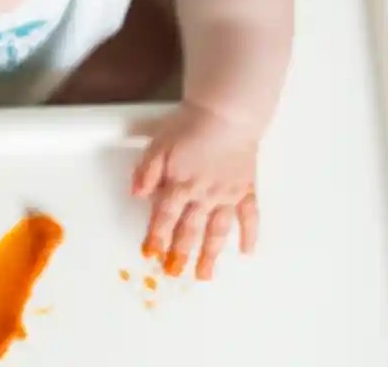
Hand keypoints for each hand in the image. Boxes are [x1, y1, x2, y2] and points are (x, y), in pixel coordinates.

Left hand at [132, 103, 259, 280]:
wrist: (226, 113)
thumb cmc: (191, 125)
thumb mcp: (158, 144)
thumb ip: (147, 171)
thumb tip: (137, 195)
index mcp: (181, 184)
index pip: (165, 216)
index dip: (157, 236)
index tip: (151, 253)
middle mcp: (204, 195)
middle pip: (190, 230)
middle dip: (181, 254)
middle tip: (175, 273)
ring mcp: (227, 194)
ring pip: (218, 231)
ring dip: (211, 255)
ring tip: (205, 275)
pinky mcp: (246, 188)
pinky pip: (250, 217)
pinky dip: (250, 235)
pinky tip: (247, 252)